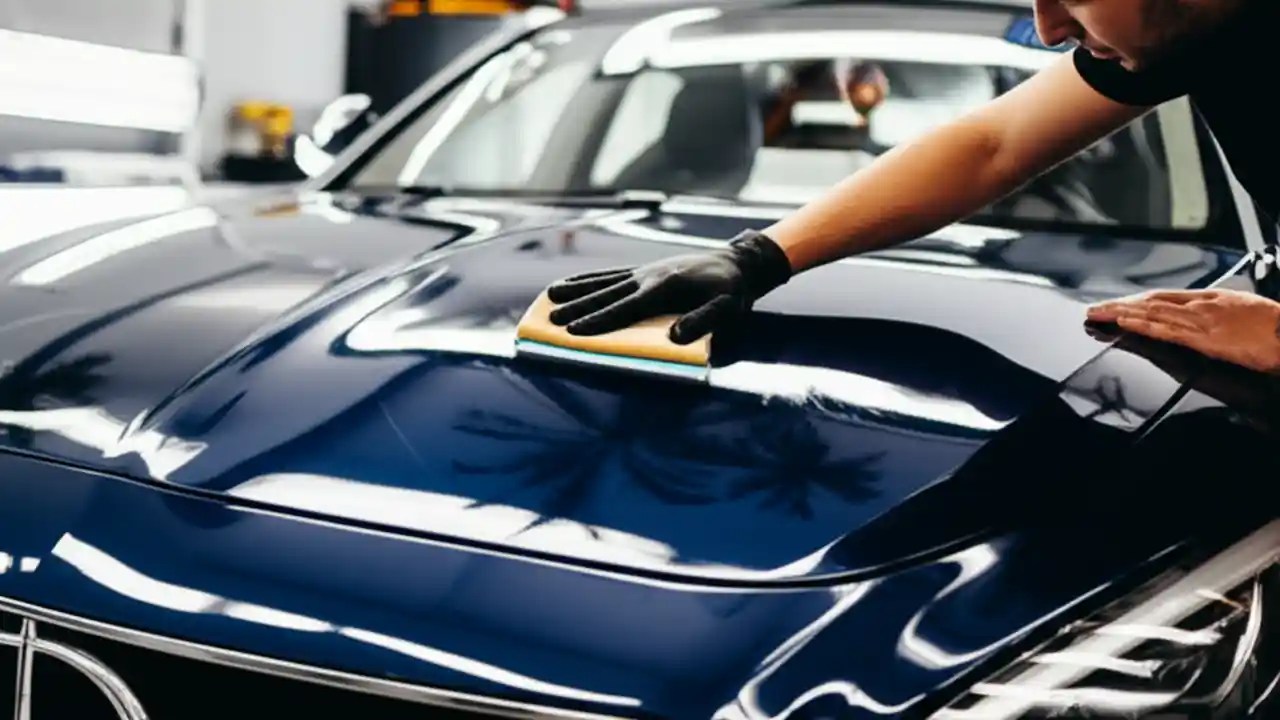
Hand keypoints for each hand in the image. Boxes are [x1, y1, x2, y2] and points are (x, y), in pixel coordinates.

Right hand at [546, 231, 791, 343]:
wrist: (737, 263)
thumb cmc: (732, 292)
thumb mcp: (727, 308)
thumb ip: (702, 321)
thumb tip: (675, 336)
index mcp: (665, 288)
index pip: (626, 309)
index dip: (599, 321)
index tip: (574, 332)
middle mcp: (648, 277)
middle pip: (606, 295)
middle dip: (578, 308)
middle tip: (550, 321)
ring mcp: (643, 272)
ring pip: (603, 282)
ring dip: (576, 291)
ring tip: (548, 297)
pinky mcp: (643, 271)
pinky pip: (610, 275)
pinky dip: (588, 279)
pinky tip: (570, 282)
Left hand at [1086, 289, 1279, 373]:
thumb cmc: (1271, 325)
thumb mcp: (1239, 308)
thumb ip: (1214, 310)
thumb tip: (1196, 312)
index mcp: (1208, 298)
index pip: (1161, 296)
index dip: (1134, 300)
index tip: (1115, 304)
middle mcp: (1200, 306)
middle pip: (1149, 302)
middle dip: (1119, 305)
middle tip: (1094, 309)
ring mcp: (1200, 322)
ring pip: (1152, 314)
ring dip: (1122, 314)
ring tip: (1098, 314)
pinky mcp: (1204, 339)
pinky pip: (1167, 331)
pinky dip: (1143, 325)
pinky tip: (1125, 323)